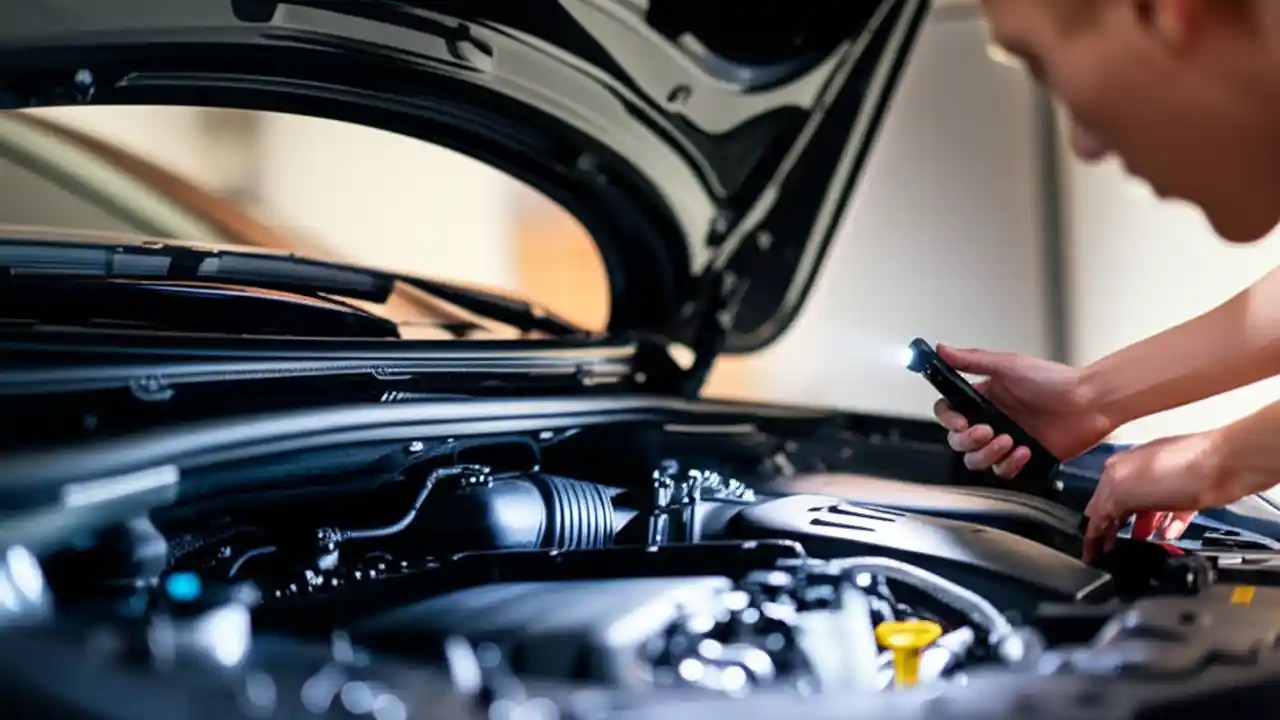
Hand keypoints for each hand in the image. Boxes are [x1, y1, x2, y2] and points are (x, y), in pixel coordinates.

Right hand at [931, 345, 1114, 477]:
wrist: (1090, 403)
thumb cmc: (1055, 381)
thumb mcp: (1009, 366)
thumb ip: (972, 360)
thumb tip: (941, 349)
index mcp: (984, 398)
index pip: (949, 412)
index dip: (948, 420)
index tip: (959, 421)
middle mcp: (991, 420)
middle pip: (958, 441)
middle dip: (968, 440)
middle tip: (986, 431)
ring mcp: (1006, 441)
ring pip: (976, 460)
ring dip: (987, 454)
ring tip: (1009, 441)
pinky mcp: (1023, 460)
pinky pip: (1002, 472)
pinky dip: (1010, 465)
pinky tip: (1026, 451)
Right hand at [1082, 432, 1228, 561]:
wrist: (1225, 465)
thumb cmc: (1175, 472)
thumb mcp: (1124, 489)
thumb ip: (1104, 507)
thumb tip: (1094, 523)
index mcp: (1117, 470)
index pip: (1096, 506)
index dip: (1092, 532)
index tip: (1090, 554)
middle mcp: (1137, 474)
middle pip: (1119, 508)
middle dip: (1113, 529)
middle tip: (1110, 552)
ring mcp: (1164, 483)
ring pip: (1145, 512)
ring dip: (1140, 528)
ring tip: (1141, 544)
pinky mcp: (1188, 495)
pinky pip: (1173, 514)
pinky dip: (1169, 526)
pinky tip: (1169, 534)